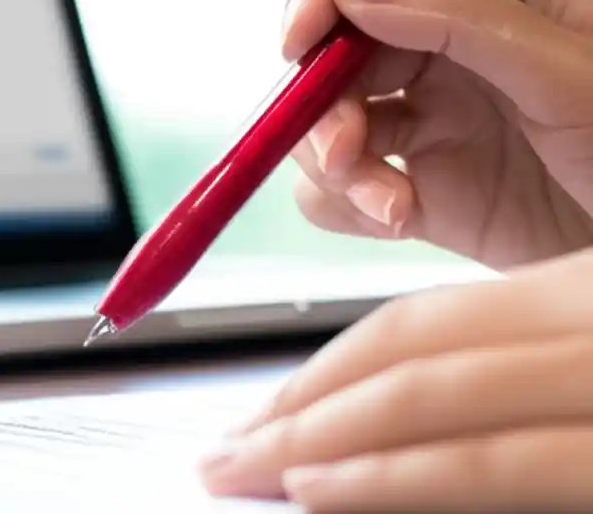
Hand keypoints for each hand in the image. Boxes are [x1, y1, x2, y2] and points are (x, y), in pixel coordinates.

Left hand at [199, 248, 592, 510]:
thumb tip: (397, 439)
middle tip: (224, 447)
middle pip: (406, 346)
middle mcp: (590, 317)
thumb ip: (516, 381)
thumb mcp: (588, 367)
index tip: (267, 410)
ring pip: (424, 392)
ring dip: (311, 435)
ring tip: (238, 469)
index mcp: (585, 293)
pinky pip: (487, 464)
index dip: (328, 366)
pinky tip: (314, 488)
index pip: (428, 318)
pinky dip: (386, 476)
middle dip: (300, 400)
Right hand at [282, 0, 592, 268]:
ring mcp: (426, 116)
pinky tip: (399, 216)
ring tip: (387, 200)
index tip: (300, 37)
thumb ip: (455, 14)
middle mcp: (445, 44)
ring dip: (333, 160)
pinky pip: (336, 186)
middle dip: (322, 100)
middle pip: (332, 44)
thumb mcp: (564, 69)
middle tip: (344, 149)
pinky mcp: (415, 185)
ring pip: (321, 118)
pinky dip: (348, 205)